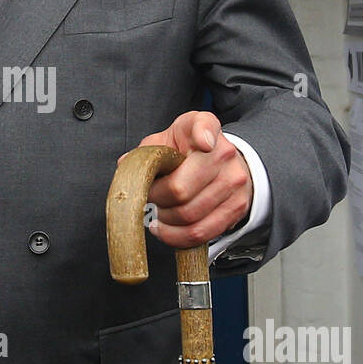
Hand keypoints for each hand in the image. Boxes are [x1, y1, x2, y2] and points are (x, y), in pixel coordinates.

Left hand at [118, 110, 252, 248]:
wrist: (223, 164)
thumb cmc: (188, 151)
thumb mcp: (166, 140)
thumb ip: (147, 151)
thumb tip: (126, 166)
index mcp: (203, 128)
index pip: (205, 126)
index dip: (203, 134)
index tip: (202, 142)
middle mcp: (224, 153)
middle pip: (180, 188)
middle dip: (155, 200)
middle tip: (147, 199)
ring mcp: (233, 181)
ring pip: (189, 215)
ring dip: (164, 221)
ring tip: (155, 215)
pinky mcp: (236, 207)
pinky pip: (201, 232)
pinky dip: (176, 237)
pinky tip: (165, 229)